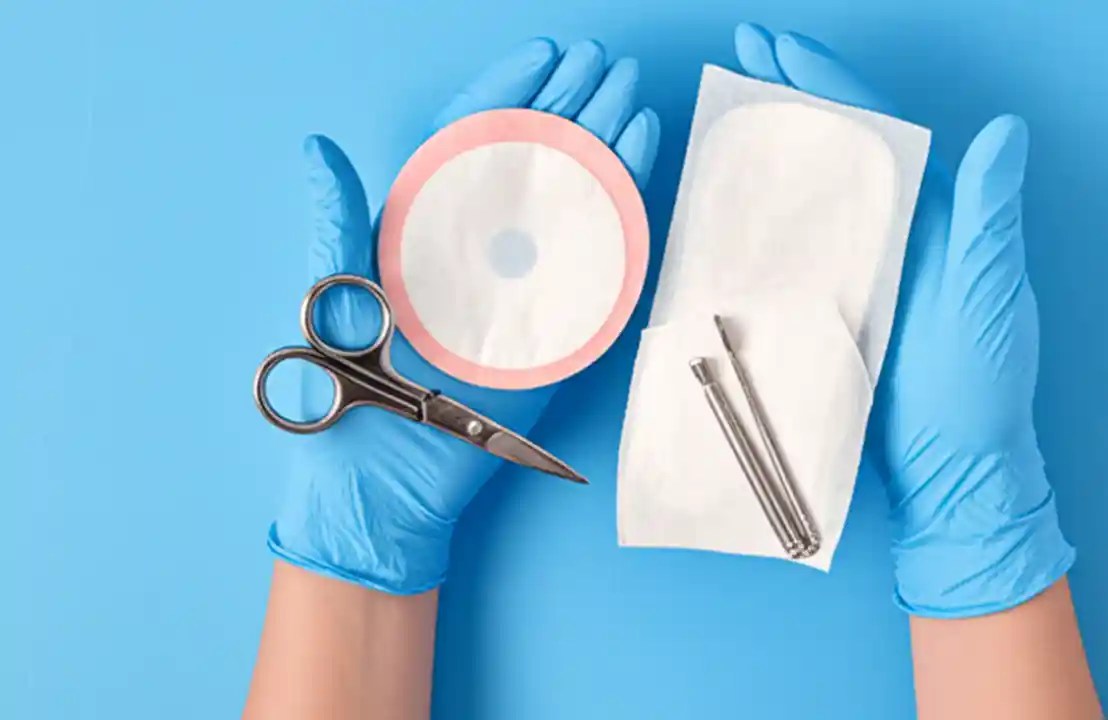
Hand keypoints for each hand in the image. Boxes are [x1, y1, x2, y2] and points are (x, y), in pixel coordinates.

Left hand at [269, 39, 660, 593]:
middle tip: (604, 62)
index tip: (541, 56)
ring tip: (630, 95)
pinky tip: (640, 163)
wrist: (385, 489)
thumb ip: (333, 227)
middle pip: (529, 163)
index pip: (467, 145)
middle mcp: (477, 251)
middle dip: (568, 106)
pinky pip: (598, 263)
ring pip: (570, 203)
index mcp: (421, 233)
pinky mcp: (557, 328)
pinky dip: (623, 213)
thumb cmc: (344, 404)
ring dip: (603, 146)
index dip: (505, 96)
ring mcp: (522, 288)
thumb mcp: (326, 306)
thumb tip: (319, 149)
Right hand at [734, 23, 1072, 616]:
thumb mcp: (988, 296)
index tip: (777, 45)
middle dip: (790, 98)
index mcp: (934, 217)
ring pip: (813, 197)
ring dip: (774, 152)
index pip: (877, 131)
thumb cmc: (980, 388)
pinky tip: (730, 209)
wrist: (951, 473)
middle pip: (838, 150)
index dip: (827, 82)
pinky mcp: (836, 311)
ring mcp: (863, 272)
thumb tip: (1004, 129)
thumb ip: (988, 215)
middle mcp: (896, 235)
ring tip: (728, 116)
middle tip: (742, 55)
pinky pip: (797, 255)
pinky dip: (767, 223)